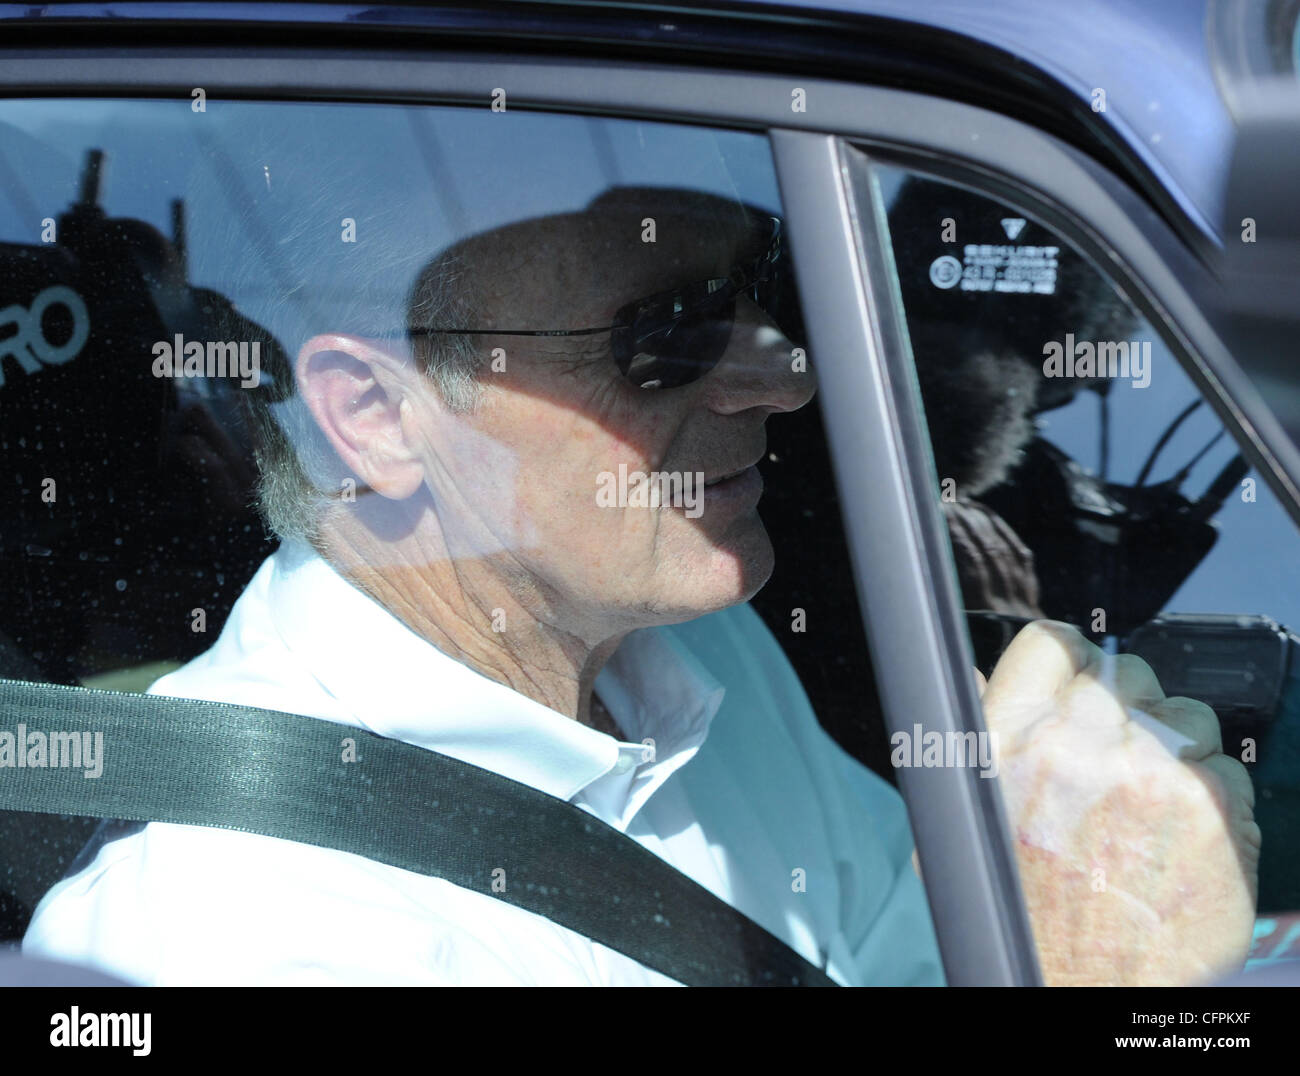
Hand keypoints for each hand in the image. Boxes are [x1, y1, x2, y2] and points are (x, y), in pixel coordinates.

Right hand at [980, 620, 1259, 985]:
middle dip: (1124, 708)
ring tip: (1152, 806)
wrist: (1080, 995)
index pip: (1048, 643)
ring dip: (1176, 747)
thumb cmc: (1023, 919)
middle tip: (1116, 762)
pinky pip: (1228, 768)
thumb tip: (975, 676)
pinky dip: (1215, 798)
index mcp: (1004, 746)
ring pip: (1186, 712)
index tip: (1078, 672)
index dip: (1067, 655)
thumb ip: (969, 741)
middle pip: (1121, 670)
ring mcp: (1150, 776)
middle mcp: (1074, 749)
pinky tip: (1183, 839)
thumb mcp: (963, 825)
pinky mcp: (1213, 812)